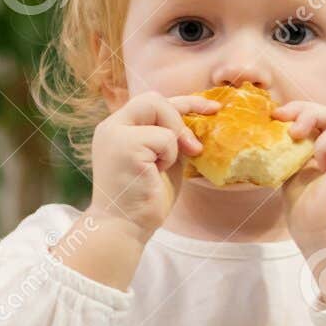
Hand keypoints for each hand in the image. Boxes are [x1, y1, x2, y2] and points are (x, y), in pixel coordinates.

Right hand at [84, 90, 218, 243]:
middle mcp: (112, 126)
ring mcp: (115, 134)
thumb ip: (170, 137)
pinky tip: (156, 173)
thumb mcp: (162, 159)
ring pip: (160, 111)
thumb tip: (197, 118)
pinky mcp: (125, 146)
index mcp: (118, 129)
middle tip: (190, 147)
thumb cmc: (144, 199)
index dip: (185, 102)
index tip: (213, 109)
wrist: (124, 227)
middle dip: (178, 118)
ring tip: (162, 167)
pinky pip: (164, 137)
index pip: (153, 102)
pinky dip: (169, 156)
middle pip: (153, 98)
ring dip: (172, 141)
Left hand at [274, 101, 325, 255]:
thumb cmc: (310, 214)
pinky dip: (322, 145)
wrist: (322, 237)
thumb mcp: (296, 173)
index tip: (276, 115)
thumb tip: (277, 131)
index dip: (302, 111)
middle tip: (280, 116)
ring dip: (311, 120)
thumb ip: (295, 152)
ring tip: (295, 137)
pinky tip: (319, 165)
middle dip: (304, 109)